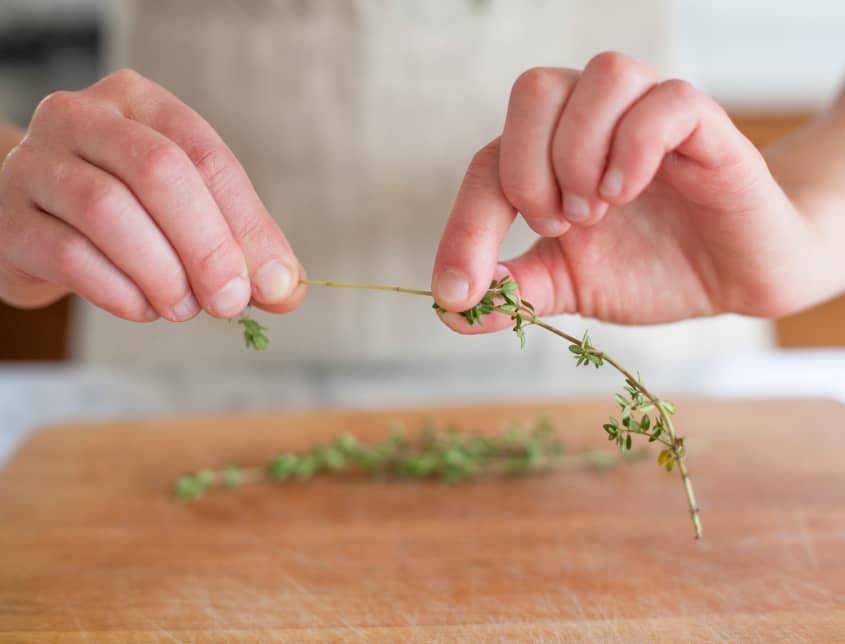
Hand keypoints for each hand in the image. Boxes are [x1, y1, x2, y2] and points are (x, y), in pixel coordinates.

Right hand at [0, 69, 305, 320]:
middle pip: (157, 171)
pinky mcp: (8, 220)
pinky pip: (69, 255)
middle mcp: (80, 117)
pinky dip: (121, 292)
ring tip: (185, 308)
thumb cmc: (131, 216)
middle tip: (231, 301)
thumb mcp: (192, 214)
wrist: (40, 227)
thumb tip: (286, 288)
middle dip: (206, 246)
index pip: (204, 154)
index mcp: (139, 103)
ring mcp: (34, 164)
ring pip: (107, 211)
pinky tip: (144, 307)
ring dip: (162, 273)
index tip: (275, 282)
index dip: (247, 223)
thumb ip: (242, 245)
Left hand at [432, 52, 815, 332]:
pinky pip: (667, 101)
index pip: (489, 163)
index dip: (465, 225)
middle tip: (557, 227)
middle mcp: (596, 122)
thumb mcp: (570, 287)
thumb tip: (449, 312)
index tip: (457, 290)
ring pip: (600, 76)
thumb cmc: (652, 270)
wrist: (735, 279)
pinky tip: (627, 193)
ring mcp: (651, 117)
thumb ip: (516, 290)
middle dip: (527, 170)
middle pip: (534, 90)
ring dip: (580, 151)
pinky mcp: (708, 127)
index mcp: (554, 156)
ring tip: (596, 211)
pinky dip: (636, 146)